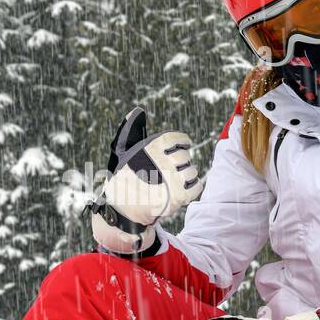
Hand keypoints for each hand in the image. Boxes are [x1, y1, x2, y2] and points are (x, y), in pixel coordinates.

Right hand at [89, 107, 203, 253]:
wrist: (122, 208)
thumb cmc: (124, 177)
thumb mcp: (124, 150)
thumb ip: (130, 129)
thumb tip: (137, 111)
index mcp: (152, 147)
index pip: (178, 139)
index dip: (183, 143)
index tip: (183, 147)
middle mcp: (163, 161)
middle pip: (185, 157)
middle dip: (181, 163)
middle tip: (173, 170)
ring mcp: (171, 179)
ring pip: (192, 171)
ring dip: (187, 175)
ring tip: (176, 181)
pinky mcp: (178, 196)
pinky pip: (196, 186)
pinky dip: (193, 187)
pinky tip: (184, 189)